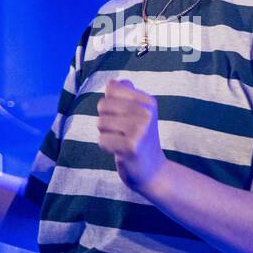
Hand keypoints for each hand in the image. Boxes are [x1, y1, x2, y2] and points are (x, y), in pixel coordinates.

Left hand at [97, 78, 166, 194]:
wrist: (152, 171)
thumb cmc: (139, 139)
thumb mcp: (138, 113)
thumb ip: (125, 94)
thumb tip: (113, 82)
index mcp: (148, 101)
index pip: (112, 87)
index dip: (110, 103)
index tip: (123, 116)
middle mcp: (146, 113)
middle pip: (103, 105)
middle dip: (105, 120)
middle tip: (121, 132)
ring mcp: (140, 130)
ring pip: (100, 122)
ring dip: (106, 134)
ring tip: (121, 141)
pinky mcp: (131, 147)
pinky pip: (102, 140)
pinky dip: (106, 147)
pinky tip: (120, 151)